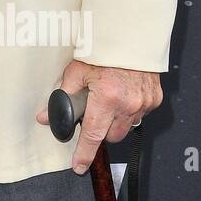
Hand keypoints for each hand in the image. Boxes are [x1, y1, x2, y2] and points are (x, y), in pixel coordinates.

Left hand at [35, 60, 162, 173]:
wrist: (131, 34)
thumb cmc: (103, 50)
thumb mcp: (77, 70)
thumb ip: (63, 96)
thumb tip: (46, 116)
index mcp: (107, 98)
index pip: (93, 135)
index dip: (84, 153)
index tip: (78, 166)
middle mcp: (128, 104)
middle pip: (111, 135)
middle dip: (100, 129)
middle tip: (93, 111)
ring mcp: (144, 103)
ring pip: (126, 127)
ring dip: (115, 121)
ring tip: (108, 99)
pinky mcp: (154, 99)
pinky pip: (139, 115)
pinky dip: (129, 110)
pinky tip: (123, 94)